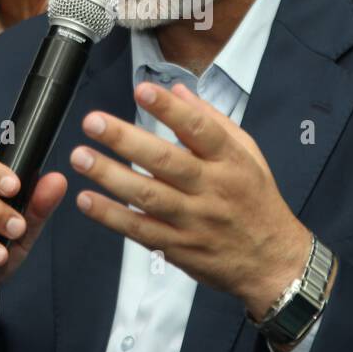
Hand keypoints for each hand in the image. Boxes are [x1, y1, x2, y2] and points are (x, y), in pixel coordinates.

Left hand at [69, 81, 312, 318]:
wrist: (272, 261)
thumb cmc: (257, 200)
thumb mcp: (248, 154)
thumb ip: (211, 120)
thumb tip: (177, 91)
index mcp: (231, 161)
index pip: (200, 129)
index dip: (170, 110)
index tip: (142, 90)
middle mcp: (212, 189)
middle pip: (166, 161)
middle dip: (126, 140)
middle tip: (93, 122)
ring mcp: (194, 220)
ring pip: (148, 196)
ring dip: (110, 176)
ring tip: (80, 157)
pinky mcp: (178, 247)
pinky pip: (140, 230)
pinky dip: (112, 216)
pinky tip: (87, 200)